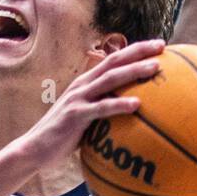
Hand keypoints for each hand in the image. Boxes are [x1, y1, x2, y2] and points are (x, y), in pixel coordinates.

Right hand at [15, 39, 164, 168]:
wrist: (34, 149)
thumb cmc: (62, 138)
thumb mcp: (85, 120)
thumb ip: (103, 113)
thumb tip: (129, 119)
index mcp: (86, 83)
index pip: (114, 60)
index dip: (135, 50)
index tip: (159, 46)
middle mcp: (82, 85)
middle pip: (114, 61)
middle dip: (139, 51)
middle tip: (162, 46)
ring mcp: (78, 98)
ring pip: (110, 79)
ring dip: (134, 71)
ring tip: (155, 68)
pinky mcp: (75, 115)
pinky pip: (101, 108)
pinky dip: (119, 104)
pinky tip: (137, 105)